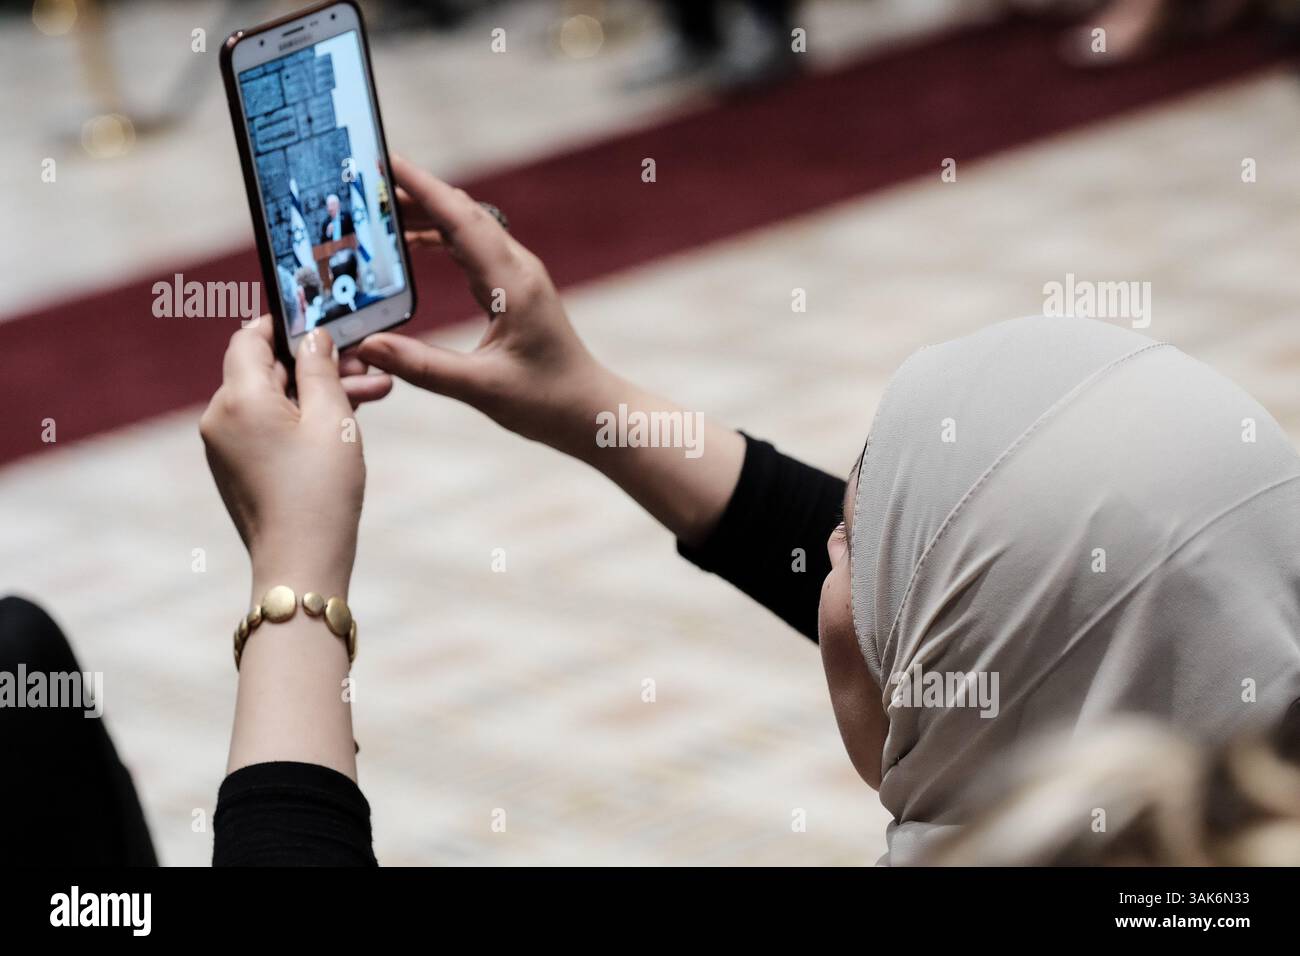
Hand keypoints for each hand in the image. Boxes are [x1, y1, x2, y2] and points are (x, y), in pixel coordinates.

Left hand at [200, 319, 390, 593]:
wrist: (301, 564)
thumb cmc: (321, 492)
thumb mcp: (333, 419)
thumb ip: (321, 368)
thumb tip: (314, 336)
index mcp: (239, 398)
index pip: (250, 337)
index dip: (286, 324)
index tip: (324, 322)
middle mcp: (220, 417)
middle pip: (266, 370)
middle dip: (316, 364)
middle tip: (365, 364)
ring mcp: (225, 445)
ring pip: (272, 400)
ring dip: (316, 393)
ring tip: (372, 395)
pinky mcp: (237, 468)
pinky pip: (268, 427)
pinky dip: (302, 419)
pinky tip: (345, 424)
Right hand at [355, 156, 614, 458]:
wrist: (588, 410)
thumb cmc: (545, 401)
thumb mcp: (480, 389)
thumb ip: (423, 367)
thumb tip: (368, 346)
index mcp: (512, 284)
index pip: (460, 220)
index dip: (421, 187)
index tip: (384, 159)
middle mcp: (517, 269)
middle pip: (461, 213)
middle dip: (414, 192)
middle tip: (366, 180)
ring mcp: (518, 275)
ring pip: (466, 227)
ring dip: (425, 214)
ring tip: (378, 210)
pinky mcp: (514, 288)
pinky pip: (472, 248)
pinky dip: (439, 237)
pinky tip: (411, 244)